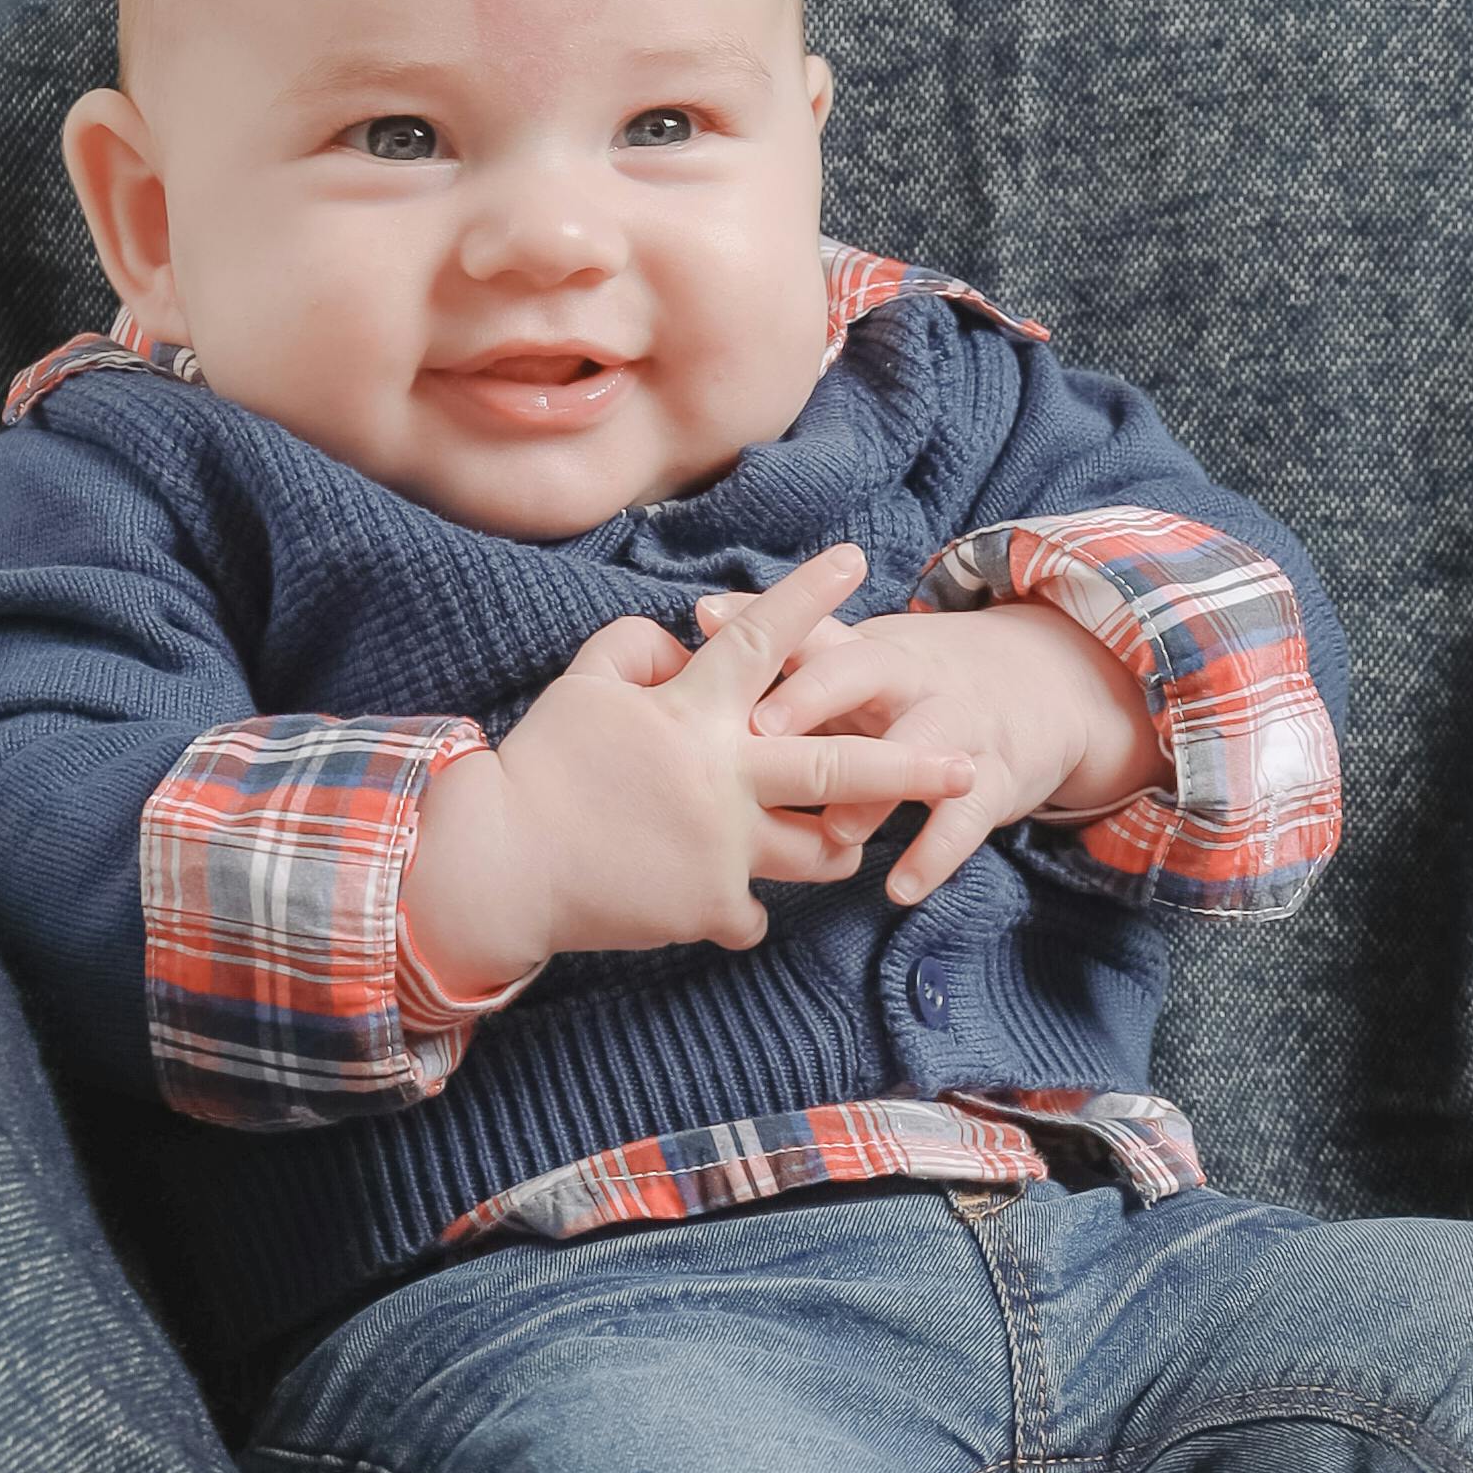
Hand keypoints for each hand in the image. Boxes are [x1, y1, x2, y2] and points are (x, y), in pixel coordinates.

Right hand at [404, 544, 870, 988]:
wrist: (503, 867)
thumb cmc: (540, 768)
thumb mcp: (581, 686)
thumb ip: (636, 649)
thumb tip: (680, 649)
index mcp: (694, 713)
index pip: (762, 641)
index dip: (808, 597)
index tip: (856, 560)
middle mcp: (726, 776)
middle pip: (841, 766)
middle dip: (913, 766)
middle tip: (970, 764)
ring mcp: (725, 846)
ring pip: (820, 846)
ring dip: (838, 839)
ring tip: (849, 836)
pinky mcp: (711, 905)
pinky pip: (756, 912)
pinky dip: (746, 906)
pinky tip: (733, 901)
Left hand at [731, 591, 1155, 912]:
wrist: (1045, 686)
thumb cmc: (918, 682)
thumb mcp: (866, 657)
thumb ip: (794, 648)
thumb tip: (704, 614)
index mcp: (870, 650)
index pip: (812, 629)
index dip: (764, 627)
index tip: (709, 621)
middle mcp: (912, 679)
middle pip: (864, 673)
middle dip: (814, 695)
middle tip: (761, 728)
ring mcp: (957, 729)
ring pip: (919, 749)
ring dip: (876, 789)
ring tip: (836, 833)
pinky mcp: (994, 781)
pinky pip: (964, 821)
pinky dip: (934, 855)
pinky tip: (900, 889)